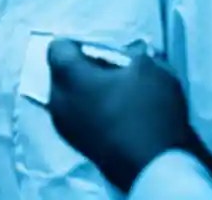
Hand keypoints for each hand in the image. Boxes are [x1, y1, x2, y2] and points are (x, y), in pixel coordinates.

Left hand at [46, 39, 211, 191]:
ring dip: (87, 92)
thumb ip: (134, 56)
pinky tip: (118, 115)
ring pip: (69, 97)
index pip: (58, 47)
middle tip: (112, 70)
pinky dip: (92, 112)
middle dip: (82, 68)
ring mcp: (65, 126)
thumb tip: (129, 55)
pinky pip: (79, 118)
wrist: (154, 167)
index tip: (102, 49)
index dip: (80, 44)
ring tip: (119, 94)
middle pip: (62, 73)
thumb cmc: (148, 111)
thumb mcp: (151, 70)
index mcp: (67, 75)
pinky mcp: (78, 145)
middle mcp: (57, 100)